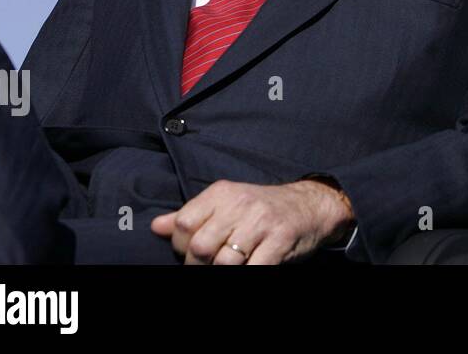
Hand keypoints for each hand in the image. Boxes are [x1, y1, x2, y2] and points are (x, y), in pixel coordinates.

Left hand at [150, 179, 353, 264]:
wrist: (310, 205)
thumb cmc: (262, 209)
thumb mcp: (226, 204)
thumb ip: (192, 215)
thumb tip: (157, 227)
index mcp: (222, 193)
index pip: (184, 224)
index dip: (181, 247)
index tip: (193, 253)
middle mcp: (241, 204)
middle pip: (200, 246)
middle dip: (198, 265)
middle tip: (209, 266)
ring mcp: (262, 223)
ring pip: (223, 262)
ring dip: (222, 272)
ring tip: (229, 267)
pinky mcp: (281, 241)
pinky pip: (254, 269)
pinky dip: (246, 274)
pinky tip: (248, 270)